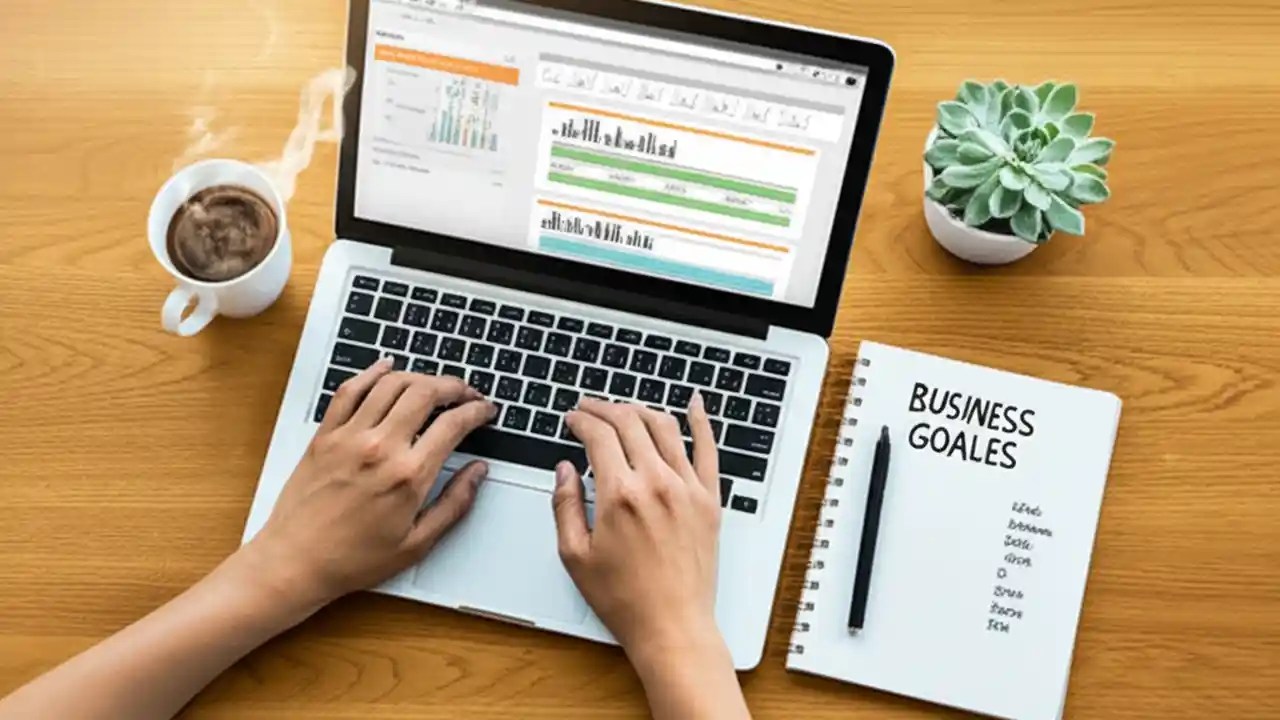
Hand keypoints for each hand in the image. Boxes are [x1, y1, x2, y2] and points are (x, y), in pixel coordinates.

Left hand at [245, 359, 495, 613]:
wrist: (295, 562)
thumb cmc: (353, 559)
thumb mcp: (417, 543)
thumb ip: (454, 504)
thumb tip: (477, 473)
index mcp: (408, 476)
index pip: (453, 424)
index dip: (477, 411)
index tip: (485, 411)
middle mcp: (380, 448)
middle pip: (426, 393)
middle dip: (454, 386)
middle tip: (466, 393)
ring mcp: (349, 437)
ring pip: (391, 384)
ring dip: (420, 377)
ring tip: (433, 385)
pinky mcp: (324, 435)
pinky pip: (349, 390)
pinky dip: (371, 372)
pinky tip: (385, 367)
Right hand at [552, 395, 722, 663]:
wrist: (672, 627)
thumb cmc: (624, 599)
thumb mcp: (575, 555)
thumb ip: (565, 505)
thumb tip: (564, 469)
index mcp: (619, 495)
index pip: (598, 435)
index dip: (581, 420)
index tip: (572, 419)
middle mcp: (656, 483)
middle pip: (629, 422)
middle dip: (604, 408)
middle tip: (590, 408)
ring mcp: (687, 488)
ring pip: (664, 427)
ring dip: (640, 409)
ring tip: (625, 409)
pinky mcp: (709, 500)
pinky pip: (708, 449)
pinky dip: (701, 421)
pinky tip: (694, 404)